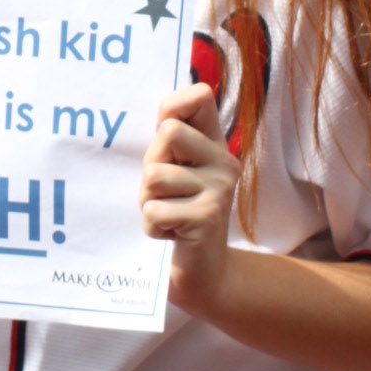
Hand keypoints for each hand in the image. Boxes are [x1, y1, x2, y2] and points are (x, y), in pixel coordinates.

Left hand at [139, 82, 242, 318]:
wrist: (202, 274)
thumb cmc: (177, 216)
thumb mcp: (172, 171)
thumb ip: (169, 143)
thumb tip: (165, 115)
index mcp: (214, 145)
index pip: (199, 96)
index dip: (172, 106)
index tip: (165, 132)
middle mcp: (224, 161)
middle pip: (168, 132)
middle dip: (150, 167)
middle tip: (164, 193)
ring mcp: (219, 188)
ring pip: (154, 175)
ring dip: (147, 201)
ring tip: (167, 215)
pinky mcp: (207, 217)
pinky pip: (154, 210)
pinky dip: (152, 227)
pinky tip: (171, 235)